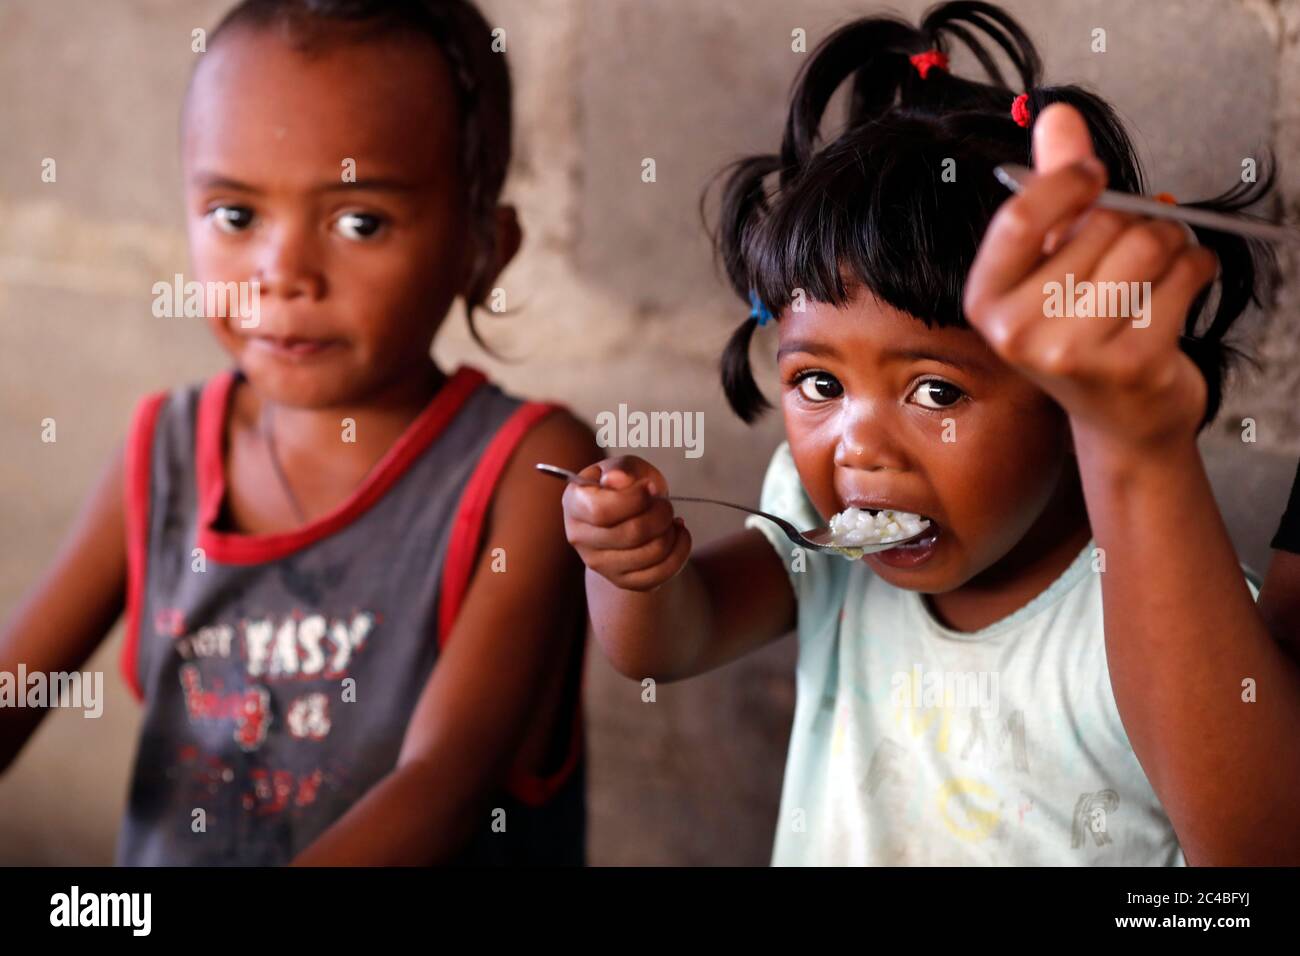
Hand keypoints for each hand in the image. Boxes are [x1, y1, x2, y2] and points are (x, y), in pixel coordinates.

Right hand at [561, 456, 691, 590]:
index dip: (634, 499)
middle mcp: (579, 537)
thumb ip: (623, 470)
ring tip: (669, 519)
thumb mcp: (626, 468)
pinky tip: (678, 535)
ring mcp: (599, 564)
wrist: (629, 516)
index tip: (649, 488)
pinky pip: (660, 574)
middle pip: (632, 534)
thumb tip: (617, 480)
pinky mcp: (621, 581)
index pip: (601, 511)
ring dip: (671, 532)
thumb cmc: (627, 487)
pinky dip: (679, 551)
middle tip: (665, 504)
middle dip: (661, 514)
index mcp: (575, 503)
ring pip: (651, 554)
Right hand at [962, 103, 1218, 452]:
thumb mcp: (1057, 261)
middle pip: (1099, 225)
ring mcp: (1071, 352)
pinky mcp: (1130, 364)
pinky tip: (1179, 295)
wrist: (1121, 418)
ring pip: (1148, 245)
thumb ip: (1055, 189)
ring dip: (1170, 246)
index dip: (1066, 181)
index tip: (1094, 175)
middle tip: (1131, 257)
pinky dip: (1198, 272)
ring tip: (1157, 275)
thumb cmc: (1085, 331)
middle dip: (1133, 224)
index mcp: (986, 300)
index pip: (1020, 218)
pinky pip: (1185, 277)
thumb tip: (1057, 115)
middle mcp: (1017, 331)